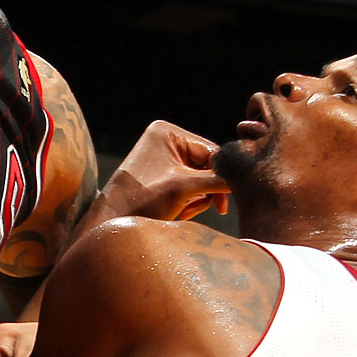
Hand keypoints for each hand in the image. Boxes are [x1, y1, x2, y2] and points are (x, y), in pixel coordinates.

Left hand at [96, 120, 226, 223]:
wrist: (111, 224)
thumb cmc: (141, 201)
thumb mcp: (184, 188)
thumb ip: (218, 180)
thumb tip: (245, 178)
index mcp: (167, 132)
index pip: (211, 152)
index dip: (220, 177)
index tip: (222, 204)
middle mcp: (165, 141)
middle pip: (206, 167)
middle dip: (201, 191)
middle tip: (186, 206)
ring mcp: (163, 159)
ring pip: (199, 182)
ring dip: (193, 200)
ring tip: (174, 209)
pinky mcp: (162, 178)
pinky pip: (188, 190)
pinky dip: (185, 204)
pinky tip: (170, 212)